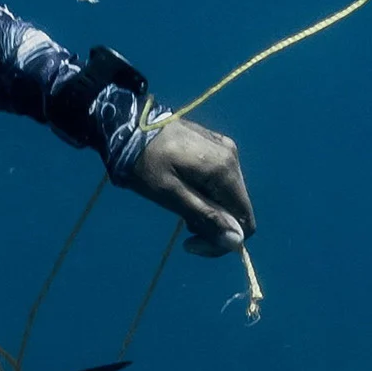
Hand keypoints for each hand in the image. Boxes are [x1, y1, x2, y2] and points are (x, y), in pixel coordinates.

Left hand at [125, 112, 255, 256]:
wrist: (128, 126)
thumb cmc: (144, 163)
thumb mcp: (171, 195)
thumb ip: (206, 217)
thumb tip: (237, 240)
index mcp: (224, 169)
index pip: (244, 220)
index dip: (224, 240)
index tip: (192, 244)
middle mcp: (232, 157)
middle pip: (238, 208)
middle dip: (214, 225)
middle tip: (182, 227)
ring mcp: (224, 148)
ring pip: (229, 195)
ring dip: (209, 210)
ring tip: (180, 206)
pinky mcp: (215, 144)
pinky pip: (220, 180)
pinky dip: (206, 194)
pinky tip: (184, 190)